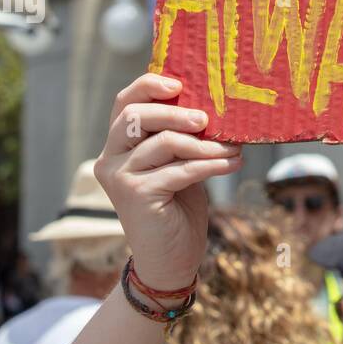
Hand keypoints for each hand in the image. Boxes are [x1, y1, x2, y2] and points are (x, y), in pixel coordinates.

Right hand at [94, 73, 241, 291]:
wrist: (171, 260)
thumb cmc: (178, 209)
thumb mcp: (178, 165)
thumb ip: (180, 138)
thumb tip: (212, 105)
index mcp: (117, 146)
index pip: (124, 103)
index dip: (148, 86)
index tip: (180, 83)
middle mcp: (110, 159)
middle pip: (135, 116)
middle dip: (175, 112)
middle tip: (208, 119)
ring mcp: (120, 177)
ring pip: (162, 142)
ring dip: (204, 143)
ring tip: (233, 147)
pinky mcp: (136, 195)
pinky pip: (179, 169)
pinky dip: (209, 164)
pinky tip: (232, 163)